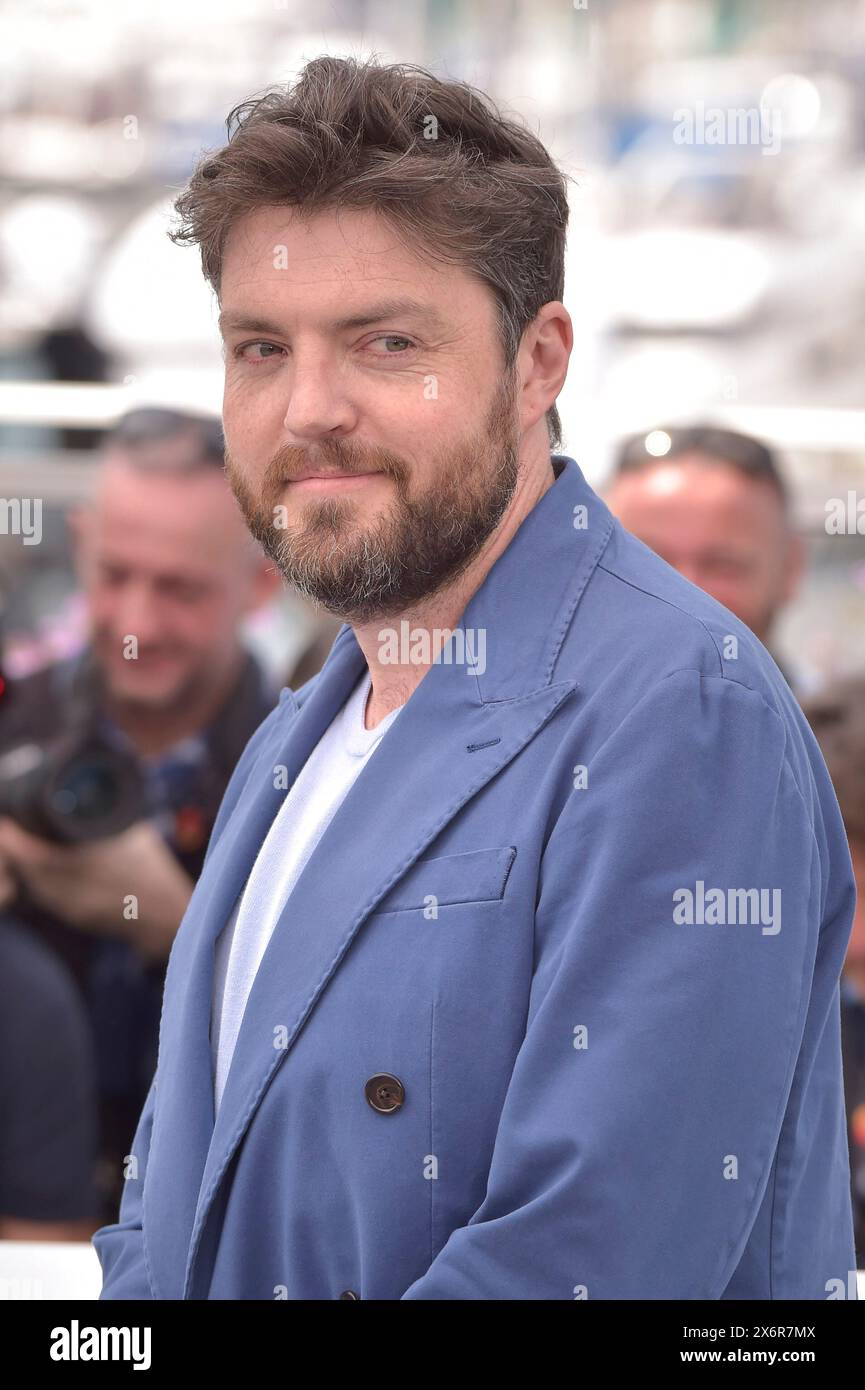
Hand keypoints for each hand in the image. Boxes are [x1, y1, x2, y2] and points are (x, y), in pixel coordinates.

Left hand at [0, 817, 194, 960]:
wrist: (168, 914)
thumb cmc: (155, 869)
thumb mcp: (136, 834)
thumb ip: (107, 819)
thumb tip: (87, 800)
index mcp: (95, 864)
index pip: (40, 854)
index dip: (18, 840)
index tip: (9, 824)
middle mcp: (80, 889)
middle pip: (32, 870)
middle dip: (16, 850)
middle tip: (8, 831)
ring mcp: (76, 906)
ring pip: (36, 884)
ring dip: (24, 866)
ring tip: (19, 846)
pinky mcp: (76, 916)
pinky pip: (46, 896)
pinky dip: (38, 881)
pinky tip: (37, 869)